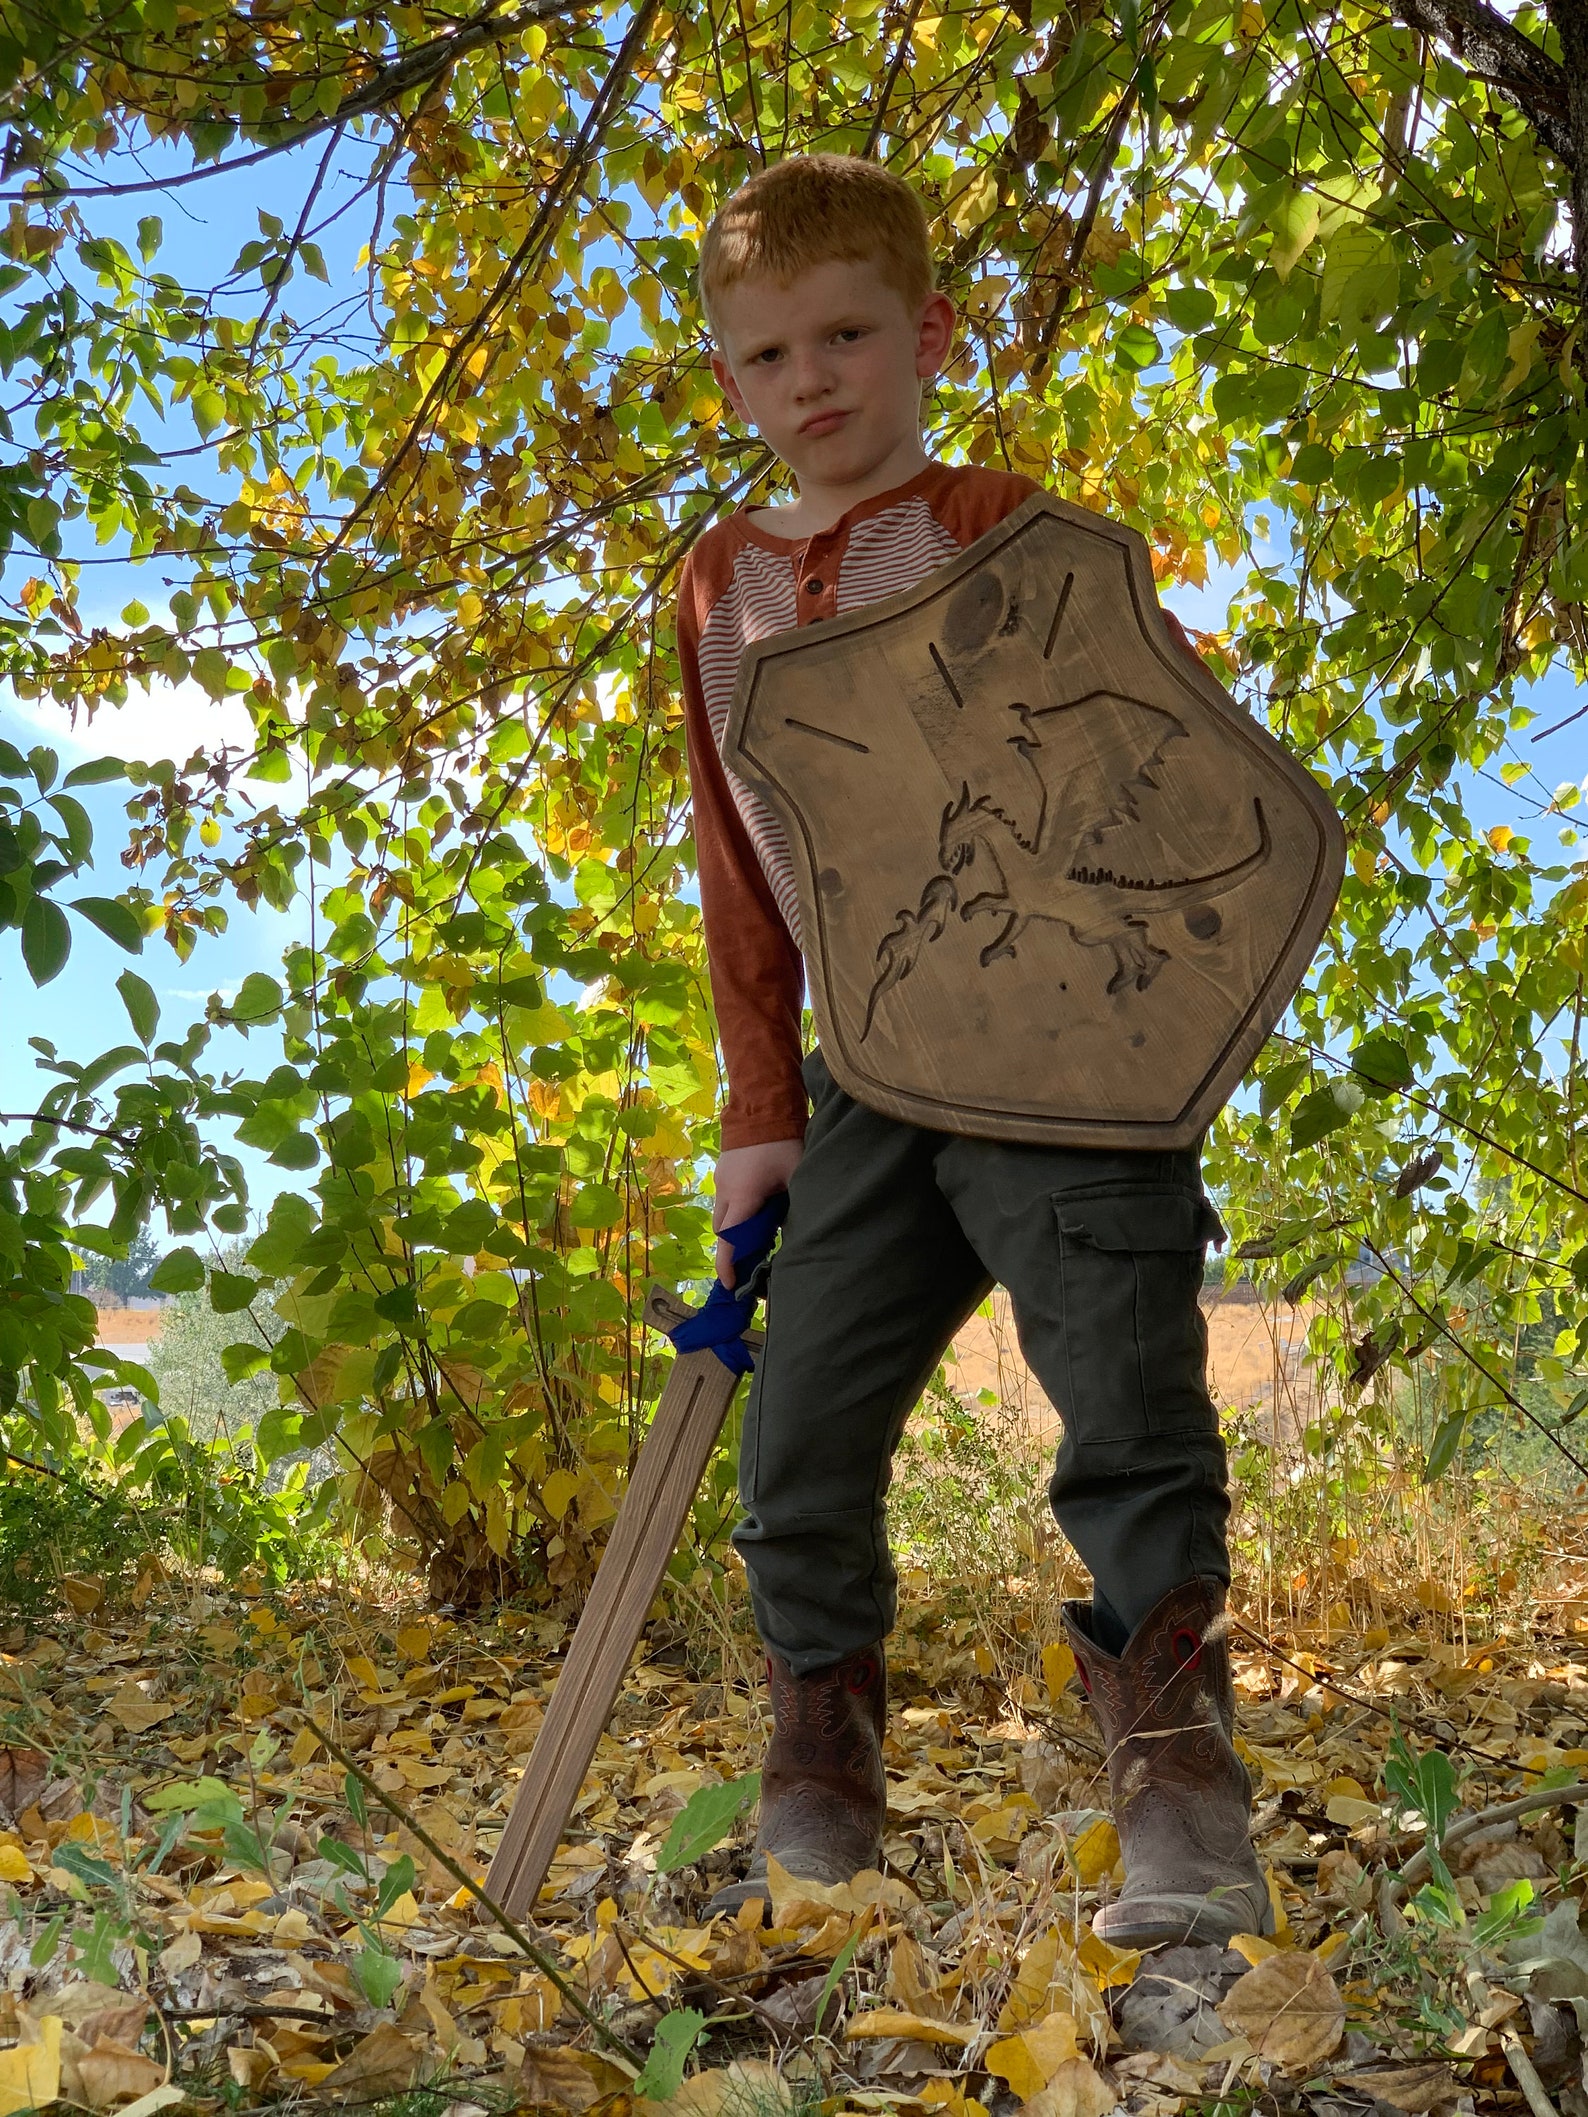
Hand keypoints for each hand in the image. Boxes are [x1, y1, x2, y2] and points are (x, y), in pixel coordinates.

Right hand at [713, 1139, 802, 1287]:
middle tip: (751, 1264)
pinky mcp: (724, 1170)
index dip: (728, 1265)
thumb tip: (801, 1229)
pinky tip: (758, 1210)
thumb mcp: (796, 1175)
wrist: (760, 1105)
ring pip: (723, 1215)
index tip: (731, 1285)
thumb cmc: (781, 1141)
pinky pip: (726, 1200)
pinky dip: (736, 1213)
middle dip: (732, 1250)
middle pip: (722, 1231)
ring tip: (758, 1237)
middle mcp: (725, 1192)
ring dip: (734, 1230)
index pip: (730, 1239)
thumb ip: (796, 1204)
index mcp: (742, 1197)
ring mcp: (722, 1180)